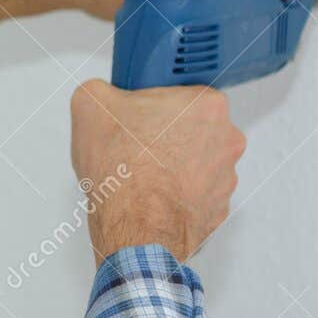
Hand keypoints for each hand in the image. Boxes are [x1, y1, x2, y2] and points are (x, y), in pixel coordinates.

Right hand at [69, 78, 244, 264]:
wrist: (134, 227)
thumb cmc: (125, 171)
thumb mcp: (91, 106)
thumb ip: (101, 90)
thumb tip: (100, 97)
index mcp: (206, 105)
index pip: (181, 94)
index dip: (155, 105)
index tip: (139, 115)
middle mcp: (225, 139)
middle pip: (192, 127)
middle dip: (167, 135)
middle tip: (137, 144)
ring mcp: (225, 177)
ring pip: (196, 163)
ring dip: (175, 167)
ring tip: (142, 175)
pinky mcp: (218, 209)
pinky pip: (196, 195)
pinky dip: (178, 196)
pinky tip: (153, 197)